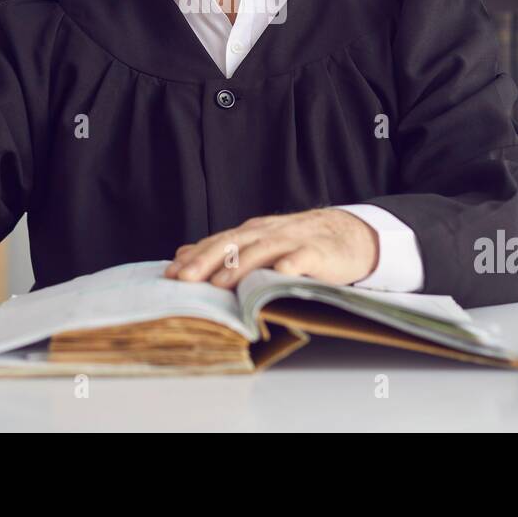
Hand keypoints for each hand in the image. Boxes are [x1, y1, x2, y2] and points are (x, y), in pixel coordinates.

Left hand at [164, 209, 378, 288]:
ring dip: (241, 266)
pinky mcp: (318, 252)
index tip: (170, 274)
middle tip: (184, 279)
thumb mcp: (258, 243)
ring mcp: (293, 241)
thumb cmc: (297, 244)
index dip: (194, 257)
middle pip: (234, 244)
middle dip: (207, 260)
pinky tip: (281, 274)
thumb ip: (223, 250)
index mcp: (251, 232)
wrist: (347, 235)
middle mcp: (267, 233)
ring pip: (263, 250)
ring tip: (221, 284)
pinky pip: (303, 257)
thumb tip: (182, 254)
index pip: (218, 243)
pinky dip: (291, 264)